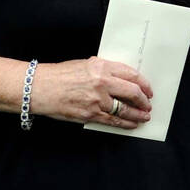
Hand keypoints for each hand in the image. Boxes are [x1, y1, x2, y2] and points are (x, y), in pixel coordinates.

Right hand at [29, 56, 153, 128]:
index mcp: (102, 67)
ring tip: (144, 117)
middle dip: (144, 100)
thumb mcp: (86, 64)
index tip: (148, 90)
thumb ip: (105, 69)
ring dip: (138, 115)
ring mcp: (97, 100)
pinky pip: (113, 121)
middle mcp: (102, 82)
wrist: (41, 87)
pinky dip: (126, 124)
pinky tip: (132, 124)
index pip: (131, 75)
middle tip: (148, 104)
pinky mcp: (90, 114)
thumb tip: (123, 79)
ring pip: (125, 110)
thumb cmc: (61, 75)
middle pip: (133, 92)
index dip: (144, 84)